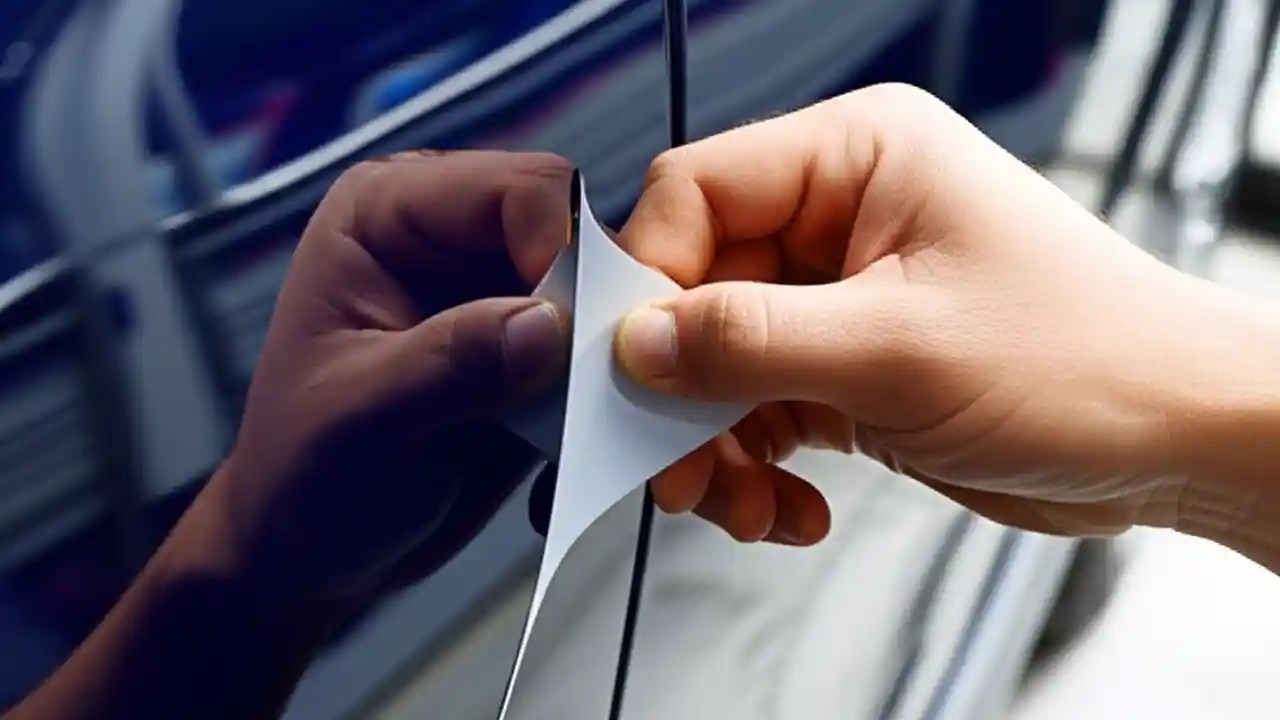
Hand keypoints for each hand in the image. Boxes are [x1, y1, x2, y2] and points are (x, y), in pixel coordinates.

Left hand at [187, 151, 571, 610]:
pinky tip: (572, 455)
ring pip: (602, 297)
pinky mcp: (530, 356)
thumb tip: (549, 324)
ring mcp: (497, 296)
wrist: (312, 560)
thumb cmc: (303, 479)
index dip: (559, 247)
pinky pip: (601, 357)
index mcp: (389, 214)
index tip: (564, 333)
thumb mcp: (364, 419)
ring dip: (607, 361)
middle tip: (590, 389)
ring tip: (581, 429)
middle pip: (575, 233)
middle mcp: (451, 238)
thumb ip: (452, 363)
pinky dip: (604, 401)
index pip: (516, 189)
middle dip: (593, 306)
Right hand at [612, 84, 1256, 543]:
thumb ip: (751, 341)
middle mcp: (843, 217)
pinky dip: (758, 466)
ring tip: (745, 503)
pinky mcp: (849, 365)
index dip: (651, 278)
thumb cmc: (1089, 359)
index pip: (699, 192)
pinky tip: (790, 506)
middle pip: (700, 288)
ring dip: (718, 444)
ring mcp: (843, 296)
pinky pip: (761, 408)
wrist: (1179, 440)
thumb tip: (640, 341)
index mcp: (858, 157)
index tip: (630, 362)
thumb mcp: (898, 349)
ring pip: (721, 360)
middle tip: (677, 463)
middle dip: (684, 388)